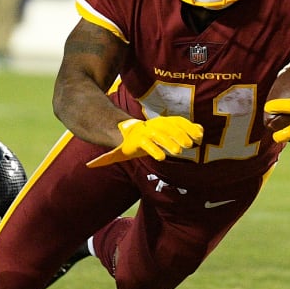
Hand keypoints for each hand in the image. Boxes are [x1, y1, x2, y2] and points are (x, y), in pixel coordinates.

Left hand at [86, 116, 202, 166]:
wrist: (130, 128)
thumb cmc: (126, 145)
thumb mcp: (116, 152)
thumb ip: (105, 159)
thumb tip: (89, 165)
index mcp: (138, 140)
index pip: (146, 144)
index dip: (153, 150)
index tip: (160, 159)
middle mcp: (150, 131)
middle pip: (161, 135)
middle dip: (170, 142)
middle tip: (179, 151)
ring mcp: (161, 126)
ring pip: (173, 128)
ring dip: (183, 135)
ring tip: (193, 143)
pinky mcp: (169, 123)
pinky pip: (181, 123)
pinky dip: (191, 127)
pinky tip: (200, 134)